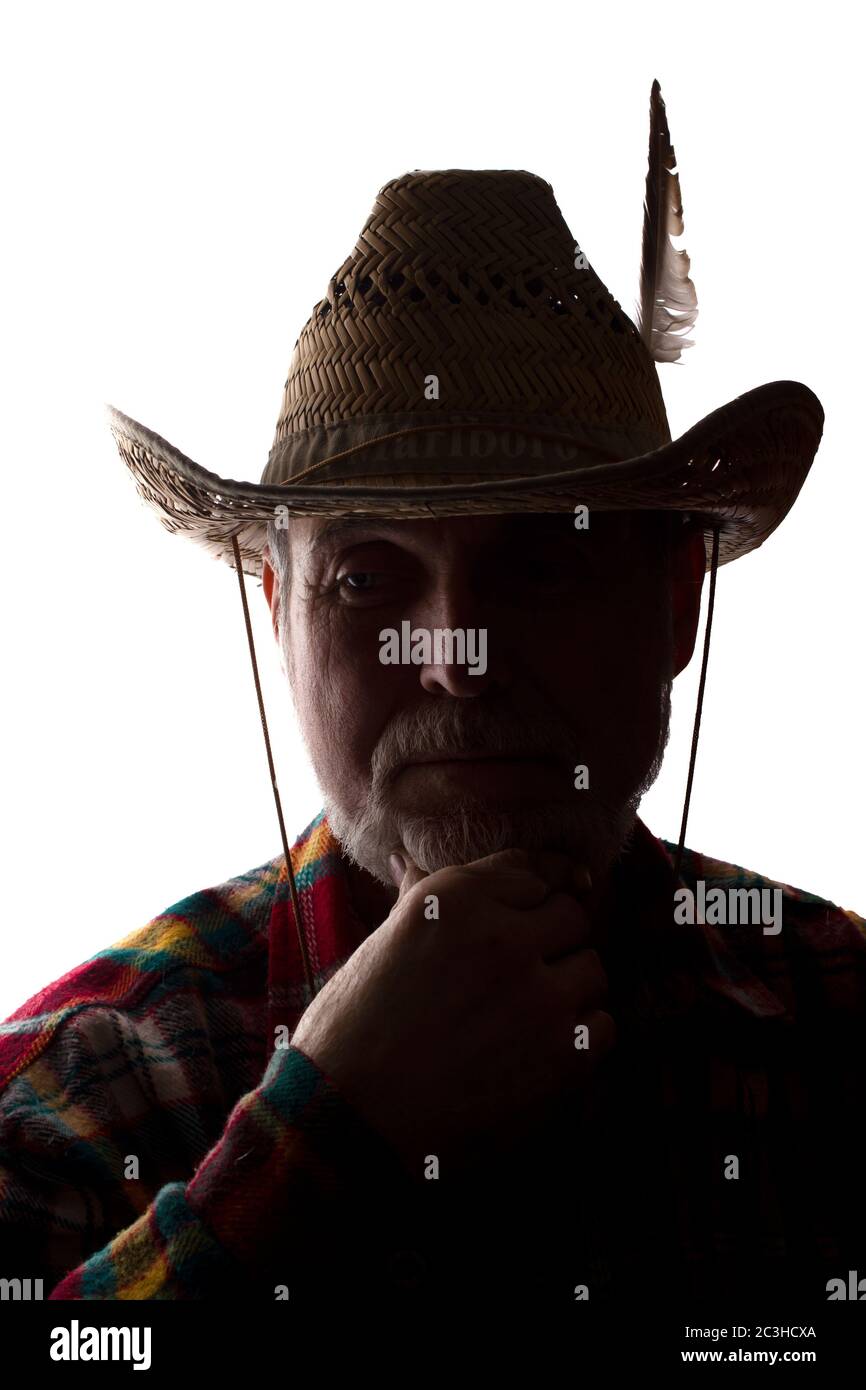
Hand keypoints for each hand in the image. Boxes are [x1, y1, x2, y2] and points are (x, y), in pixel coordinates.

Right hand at [291, 847, 614, 1172]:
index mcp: (454, 899)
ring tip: (528, 1018)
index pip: (534, 869)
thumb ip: (417, 897)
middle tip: (528, 972)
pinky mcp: (561, 1055)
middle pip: (572, 917)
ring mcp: (536, 996)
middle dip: (555, 941)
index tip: (569, 885)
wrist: (345, 1119)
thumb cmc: (351, 1029)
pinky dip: (581, 1038)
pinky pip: (603, 1026)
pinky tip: (542, 1052)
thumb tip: (407, 859)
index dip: (554, 878)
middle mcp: (501, 937)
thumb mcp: (383, 944)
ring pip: (592, 970)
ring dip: (569, 990)